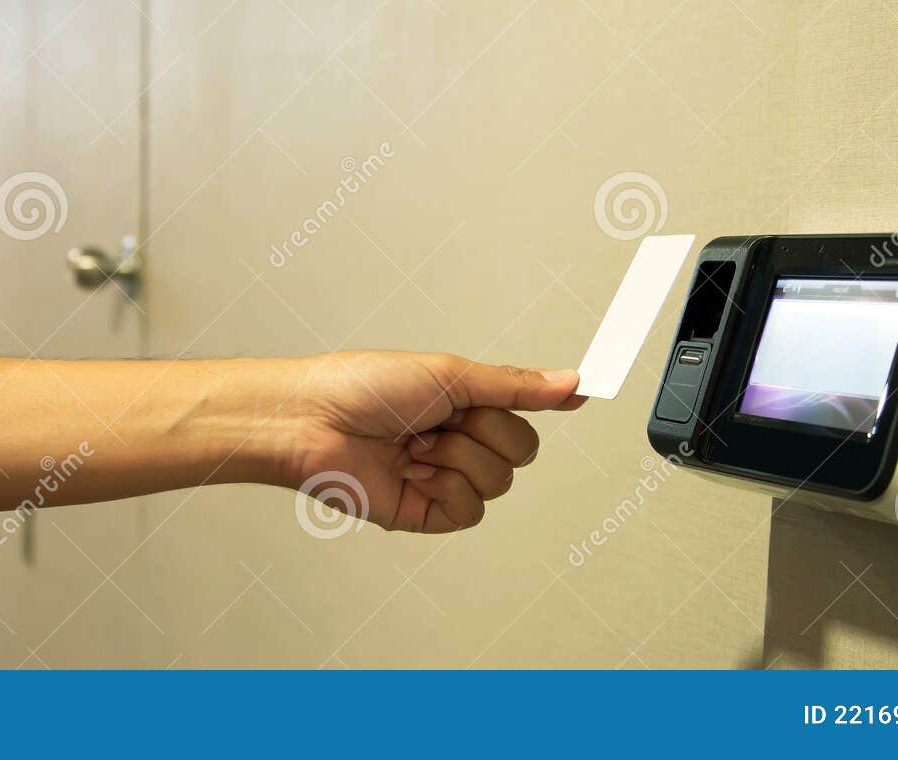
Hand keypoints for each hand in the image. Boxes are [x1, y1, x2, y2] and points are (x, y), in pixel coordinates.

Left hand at [284, 351, 582, 532]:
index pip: (524, 410)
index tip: (584, 394)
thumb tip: (569, 382)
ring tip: (415, 443)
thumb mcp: (449, 373)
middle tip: (441, 417)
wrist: (312, 423)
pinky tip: (414, 472)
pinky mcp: (427, 513)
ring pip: (498, 481)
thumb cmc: (362, 385)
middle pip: (522, 449)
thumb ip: (514, 386)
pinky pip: (471, 511)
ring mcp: (444, 479)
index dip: (543, 403)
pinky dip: (446, 488)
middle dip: (485, 430)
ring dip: (457, 457)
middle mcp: (457, 440)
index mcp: (463, 402)